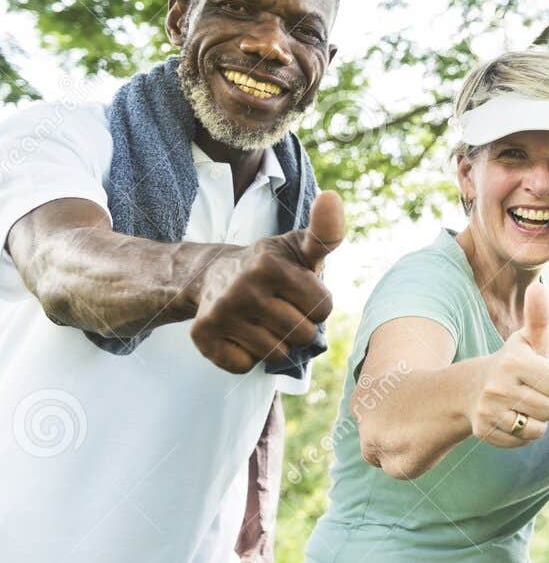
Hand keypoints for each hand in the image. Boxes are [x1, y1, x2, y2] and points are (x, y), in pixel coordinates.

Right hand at [190, 190, 343, 372]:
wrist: (211, 274)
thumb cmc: (270, 264)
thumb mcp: (298, 246)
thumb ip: (325, 231)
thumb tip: (331, 196)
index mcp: (271, 265)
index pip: (323, 308)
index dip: (316, 305)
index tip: (300, 292)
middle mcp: (243, 289)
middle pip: (302, 335)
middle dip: (299, 326)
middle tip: (279, 308)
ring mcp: (220, 313)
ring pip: (275, 354)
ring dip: (274, 343)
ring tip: (260, 320)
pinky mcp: (203, 336)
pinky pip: (245, 366)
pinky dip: (247, 356)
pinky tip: (239, 333)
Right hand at [469, 281, 548, 446]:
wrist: (472, 388)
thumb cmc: (513, 363)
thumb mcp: (528, 341)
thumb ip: (538, 316)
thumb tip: (538, 286)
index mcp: (513, 361)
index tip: (539, 375)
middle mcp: (497, 386)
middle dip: (547, 402)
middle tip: (528, 391)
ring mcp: (488, 410)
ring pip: (539, 428)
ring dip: (537, 419)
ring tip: (521, 405)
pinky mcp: (485, 431)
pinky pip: (523, 441)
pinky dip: (523, 434)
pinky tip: (510, 418)